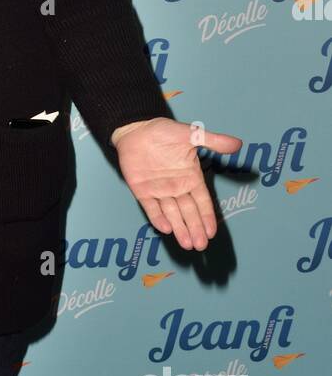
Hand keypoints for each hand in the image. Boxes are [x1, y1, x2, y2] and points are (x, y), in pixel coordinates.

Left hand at [112, 117, 241, 249]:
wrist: (136, 129)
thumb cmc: (164, 132)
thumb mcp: (191, 134)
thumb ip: (213, 141)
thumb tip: (238, 144)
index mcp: (190, 177)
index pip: (202, 201)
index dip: (206, 217)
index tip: (212, 232)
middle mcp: (177, 187)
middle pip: (188, 212)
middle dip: (195, 229)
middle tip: (201, 246)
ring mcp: (159, 190)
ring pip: (172, 213)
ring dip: (180, 228)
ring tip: (187, 244)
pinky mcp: (142, 191)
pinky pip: (151, 207)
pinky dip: (158, 218)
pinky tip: (166, 228)